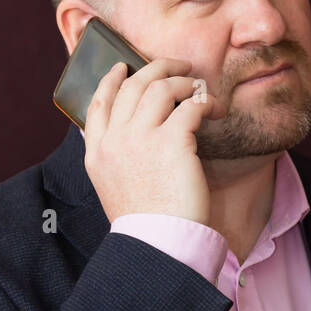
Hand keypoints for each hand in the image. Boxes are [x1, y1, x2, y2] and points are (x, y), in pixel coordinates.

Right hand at [83, 57, 222, 225]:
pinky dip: (204, 103)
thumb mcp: (113, 190)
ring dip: (183, 82)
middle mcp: (114, 140)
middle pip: (133, 86)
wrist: (157, 243)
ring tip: (198, 89)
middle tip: (179, 66)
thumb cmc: (145, 223)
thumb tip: (134, 138)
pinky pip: (191, 106)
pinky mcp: (171, 140)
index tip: (122, 67)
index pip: (98, 104)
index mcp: (96, 154)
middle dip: (157, 68)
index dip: (111, 80)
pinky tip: (214, 110)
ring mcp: (140, 137)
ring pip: (161, 87)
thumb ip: (116, 160)